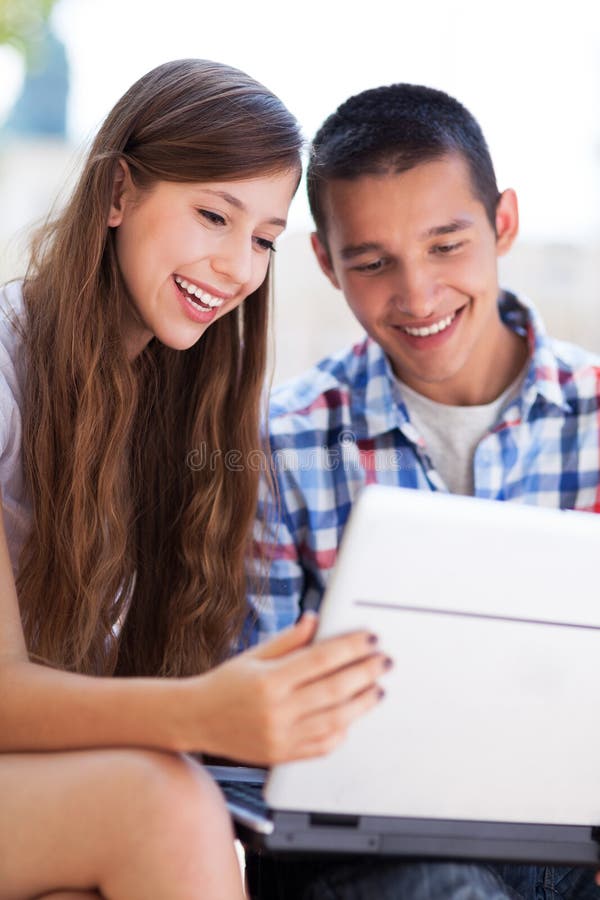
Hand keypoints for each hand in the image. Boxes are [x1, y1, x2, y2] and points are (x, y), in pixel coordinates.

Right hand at [188, 613, 388, 764]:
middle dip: (365, 673)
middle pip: (334, 690)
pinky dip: (343, 730)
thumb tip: (316, 620)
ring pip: (335, 721)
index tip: (370, 638)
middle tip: (383, 661)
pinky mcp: (282, 756)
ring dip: (362, 703)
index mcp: (268, 681)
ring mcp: (280, 737)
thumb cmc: (224, 684)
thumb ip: (288, 639)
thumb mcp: (253, 654)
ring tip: (377, 688)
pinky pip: (322, 746)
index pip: (320, 660)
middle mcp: (276, 711)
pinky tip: (353, 715)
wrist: (194, 720)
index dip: (350, 647)